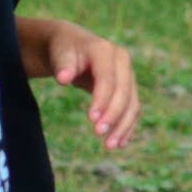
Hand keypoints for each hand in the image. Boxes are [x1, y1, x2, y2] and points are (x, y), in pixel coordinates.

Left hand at [43, 22, 139, 149]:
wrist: (73, 45)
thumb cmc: (64, 49)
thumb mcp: (59, 53)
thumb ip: (62, 64)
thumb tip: (63, 78)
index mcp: (104, 50)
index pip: (107, 78)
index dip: (102, 99)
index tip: (91, 120)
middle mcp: (121, 61)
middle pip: (124, 92)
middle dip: (113, 115)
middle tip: (98, 134)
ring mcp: (128, 74)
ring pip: (132, 103)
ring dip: (123, 125)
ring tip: (110, 146)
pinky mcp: (128, 87)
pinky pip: (132, 109)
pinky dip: (127, 126)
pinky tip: (120, 142)